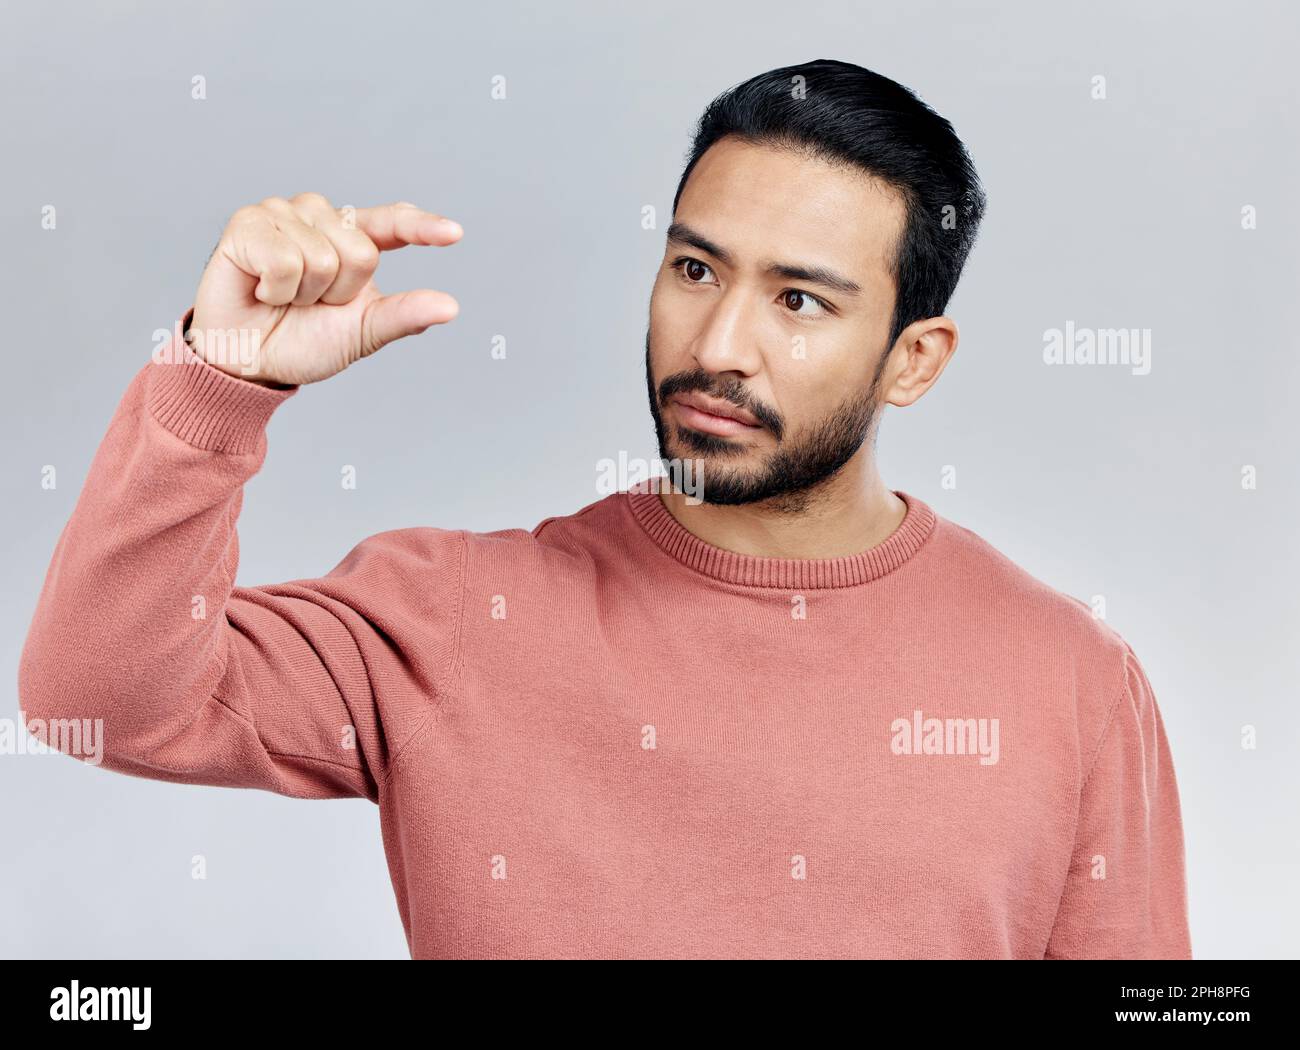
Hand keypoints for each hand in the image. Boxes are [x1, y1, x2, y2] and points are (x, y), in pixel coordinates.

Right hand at [189, 193, 460, 384]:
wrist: (250, 361)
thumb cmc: (304, 341)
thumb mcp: (363, 332)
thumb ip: (403, 315)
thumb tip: (450, 307)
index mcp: (353, 236)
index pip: (393, 222)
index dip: (421, 227)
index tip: (454, 234)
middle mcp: (320, 215)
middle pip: (360, 253)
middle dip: (338, 293)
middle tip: (309, 303)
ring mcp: (283, 213)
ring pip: (322, 258)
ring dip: (304, 294)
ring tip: (283, 297)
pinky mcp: (247, 222)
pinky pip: (284, 261)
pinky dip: (275, 290)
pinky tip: (261, 289)